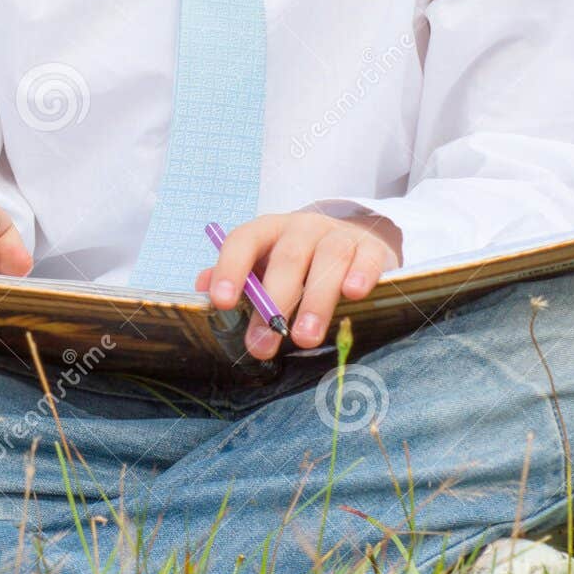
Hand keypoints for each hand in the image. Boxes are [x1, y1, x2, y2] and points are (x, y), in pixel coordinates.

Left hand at [193, 211, 401, 359]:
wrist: (353, 242)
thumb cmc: (300, 263)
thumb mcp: (265, 265)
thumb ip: (238, 278)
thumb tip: (202, 287)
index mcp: (269, 231)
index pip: (244, 240)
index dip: (231, 269)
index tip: (222, 302)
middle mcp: (302, 228)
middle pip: (287, 258)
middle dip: (274, 303)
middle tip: (262, 345)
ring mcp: (339, 235)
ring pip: (328, 259)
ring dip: (315, 300)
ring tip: (305, 339)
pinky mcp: (371, 248)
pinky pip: (366, 258)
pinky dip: (361, 274)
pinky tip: (353, 295)